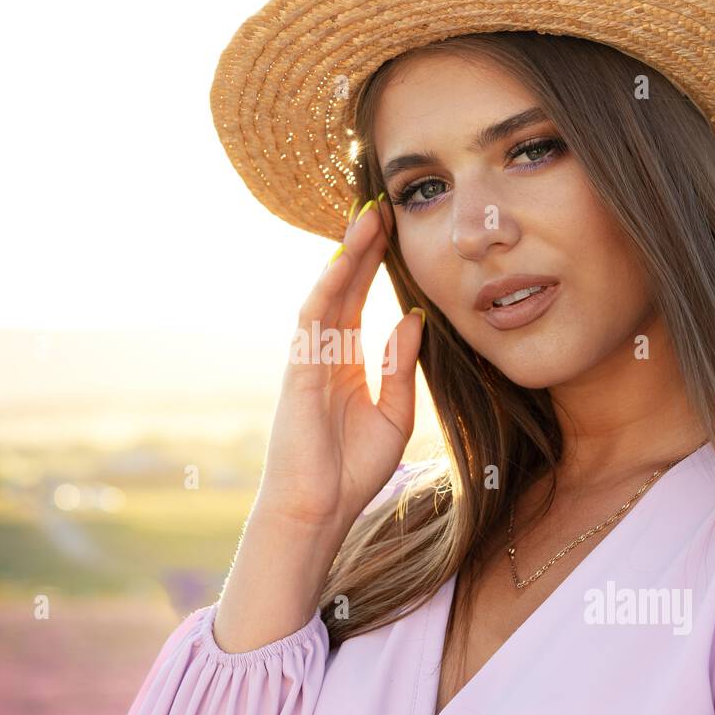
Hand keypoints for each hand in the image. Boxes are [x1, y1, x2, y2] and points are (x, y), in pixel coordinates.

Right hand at [254, 192, 423, 533]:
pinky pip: (313, 320)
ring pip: (327, 293)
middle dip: (363, 245)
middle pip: (344, 287)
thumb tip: (415, 319)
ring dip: (348, 254)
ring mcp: (308, 360)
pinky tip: (347, 260)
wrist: (319, 511)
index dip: (376, 264)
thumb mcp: (394, 415)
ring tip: (369, 215)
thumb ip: (400, 367)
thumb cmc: (352, 472)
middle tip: (384, 204)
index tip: (395, 228)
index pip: (360, 300)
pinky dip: (328, 287)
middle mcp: (324, 354)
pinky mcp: (299, 371)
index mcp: (345, 364)